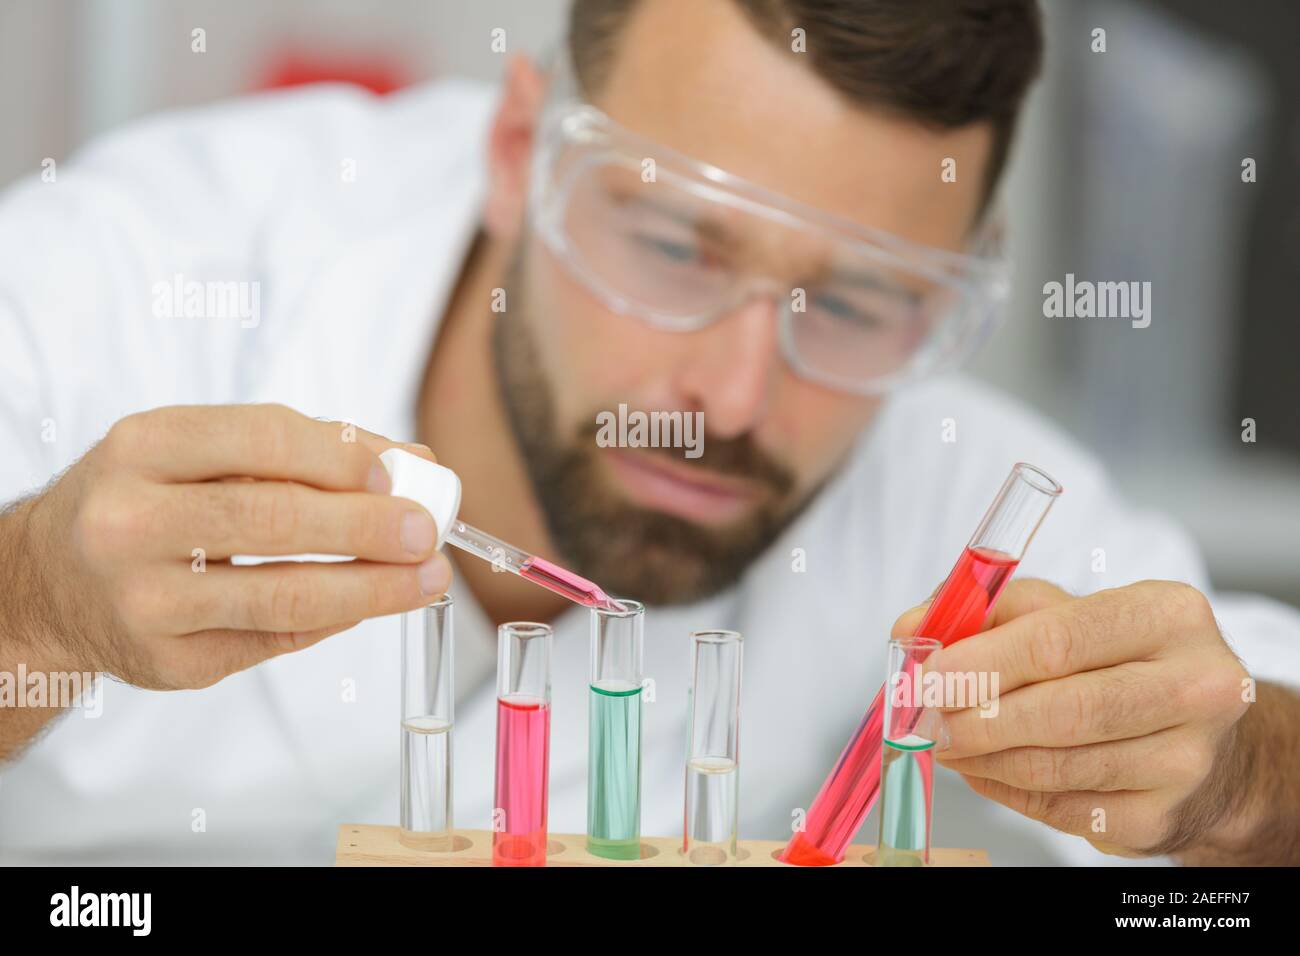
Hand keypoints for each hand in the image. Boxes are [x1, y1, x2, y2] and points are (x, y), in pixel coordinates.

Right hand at [8, 403, 452, 690]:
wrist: (51, 583)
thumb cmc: (145, 502)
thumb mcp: (196, 452)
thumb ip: (299, 450)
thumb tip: (411, 463)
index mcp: (143, 447)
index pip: (262, 438)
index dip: (342, 456)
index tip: (399, 472)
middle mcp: (131, 522)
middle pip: (275, 520)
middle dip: (369, 526)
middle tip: (428, 530)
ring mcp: (145, 600)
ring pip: (283, 594)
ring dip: (373, 587)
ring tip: (427, 577)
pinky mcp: (168, 660)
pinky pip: (275, 639)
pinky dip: (334, 618)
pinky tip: (369, 602)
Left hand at [893, 579, 1251, 857]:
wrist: (1204, 746)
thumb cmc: (1120, 665)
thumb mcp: (1068, 615)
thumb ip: (989, 612)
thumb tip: (912, 628)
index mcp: (1170, 616)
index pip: (1060, 640)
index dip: (984, 661)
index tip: (931, 673)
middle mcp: (1196, 687)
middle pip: (1063, 708)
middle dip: (979, 716)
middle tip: (928, 717)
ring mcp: (1185, 761)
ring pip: (1056, 764)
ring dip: (983, 756)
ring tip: (946, 740)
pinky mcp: (1160, 819)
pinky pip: (1059, 806)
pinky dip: (1005, 788)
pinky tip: (983, 768)